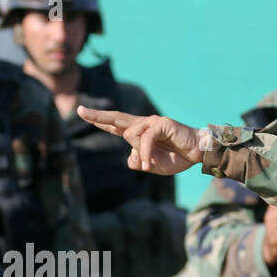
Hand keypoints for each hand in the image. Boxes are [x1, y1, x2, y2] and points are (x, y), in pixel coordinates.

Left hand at [76, 107, 205, 175]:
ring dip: (140, 154)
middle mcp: (142, 124)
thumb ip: (137, 162)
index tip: (81, 113)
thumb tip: (130, 155)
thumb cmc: (176, 157)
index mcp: (138, 133)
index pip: (115, 126)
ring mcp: (152, 122)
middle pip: (116, 119)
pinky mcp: (161, 123)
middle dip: (97, 116)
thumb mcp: (152, 165)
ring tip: (152, 164)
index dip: (99, 121)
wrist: (197, 153)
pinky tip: (150, 165)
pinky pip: (145, 139)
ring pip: (131, 135)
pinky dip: (146, 153)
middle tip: (80, 111)